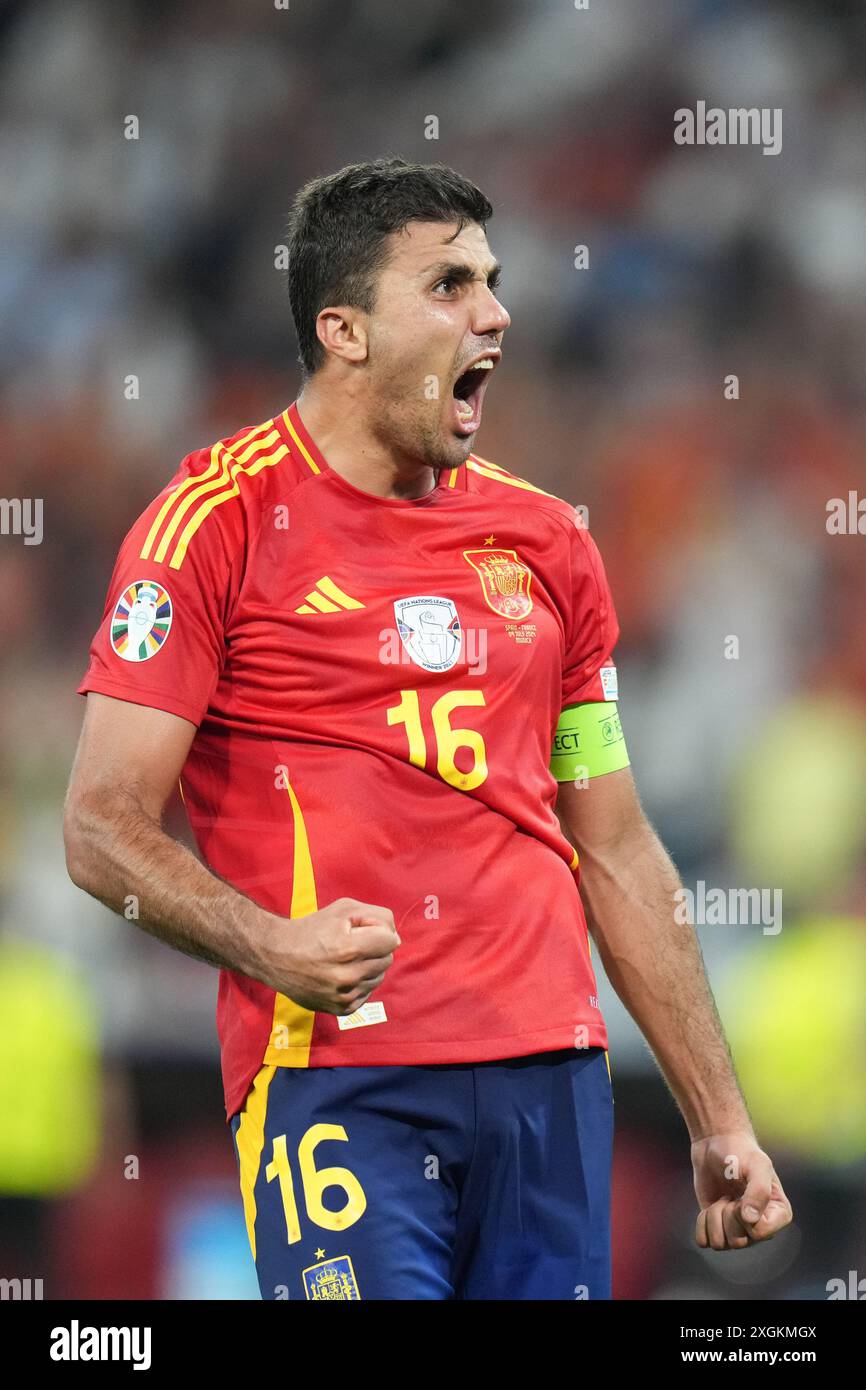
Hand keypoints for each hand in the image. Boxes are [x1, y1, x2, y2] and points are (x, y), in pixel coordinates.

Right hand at [254, 897, 399, 1014]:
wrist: (277, 956)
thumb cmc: (313, 929)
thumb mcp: (344, 909)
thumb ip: (377, 916)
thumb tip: (395, 938)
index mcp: (348, 948)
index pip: (391, 940)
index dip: (378, 931)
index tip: (361, 930)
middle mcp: (347, 976)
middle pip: (387, 959)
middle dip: (374, 948)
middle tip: (350, 943)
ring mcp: (344, 996)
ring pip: (379, 977)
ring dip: (368, 966)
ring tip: (344, 959)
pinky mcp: (341, 1009)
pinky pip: (368, 993)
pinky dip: (360, 983)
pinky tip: (341, 974)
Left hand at [691, 1130, 792, 1250]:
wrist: (716, 1143)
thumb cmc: (741, 1152)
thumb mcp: (757, 1164)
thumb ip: (759, 1191)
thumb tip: (750, 1221)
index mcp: (779, 1215)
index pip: (760, 1234)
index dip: (744, 1215)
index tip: (742, 1195)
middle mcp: (760, 1228)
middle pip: (738, 1241)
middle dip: (726, 1214)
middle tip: (729, 1195)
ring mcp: (738, 1230)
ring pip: (720, 1244)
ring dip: (713, 1217)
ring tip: (722, 1199)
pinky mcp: (717, 1227)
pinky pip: (704, 1241)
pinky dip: (701, 1223)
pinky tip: (710, 1206)